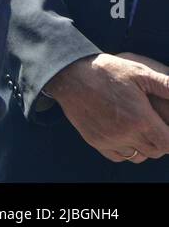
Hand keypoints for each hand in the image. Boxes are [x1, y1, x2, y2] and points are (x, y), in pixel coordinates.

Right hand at [46, 52, 168, 162]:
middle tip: (155, 125)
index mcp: (140, 119)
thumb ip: (167, 85)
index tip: (166, 126)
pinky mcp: (95, 140)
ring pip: (138, 156)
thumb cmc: (106, 70)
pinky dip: (126, 150)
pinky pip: (118, 156)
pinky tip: (124, 134)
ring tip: (141, 130)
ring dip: (144, 147)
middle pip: (155, 151)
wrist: (69, 74)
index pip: (168, 144)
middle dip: (160, 141)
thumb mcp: (139, 72)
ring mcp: (109, 139)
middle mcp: (125, 134)